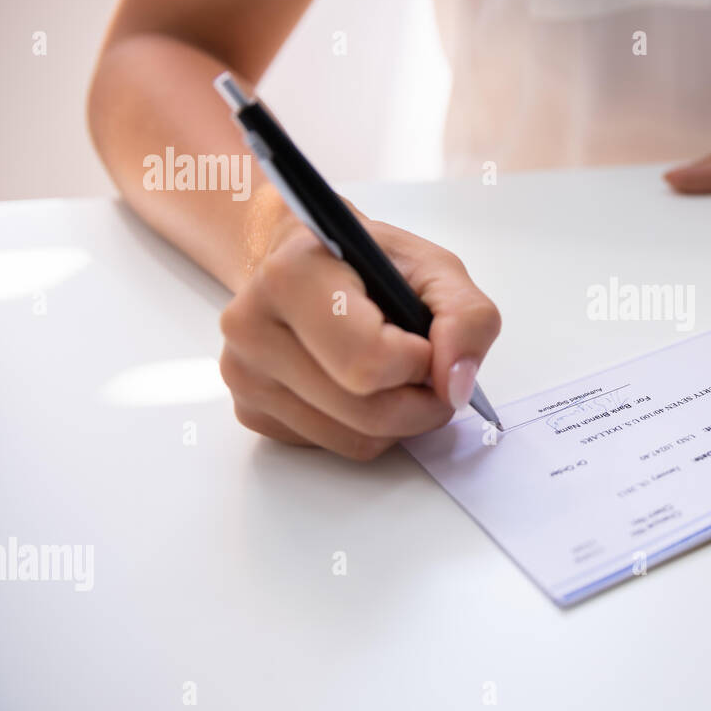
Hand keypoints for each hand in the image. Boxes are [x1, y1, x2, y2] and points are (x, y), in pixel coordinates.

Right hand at [218, 211, 500, 459]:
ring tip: (396, 374)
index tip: (425, 340)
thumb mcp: (435, 268)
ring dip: (399, 420)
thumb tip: (457, 386)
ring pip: (356, 440)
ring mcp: (244, 375)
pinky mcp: (251, 412)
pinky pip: (336, 447)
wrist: (305, 264)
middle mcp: (252, 326)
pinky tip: (361, 386)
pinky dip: (368, 428)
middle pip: (366, 412)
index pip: (368, 360)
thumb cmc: (369, 263)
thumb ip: (466, 317)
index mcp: (291, 275)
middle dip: (420, 401)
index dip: (419, 362)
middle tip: (428, 370)